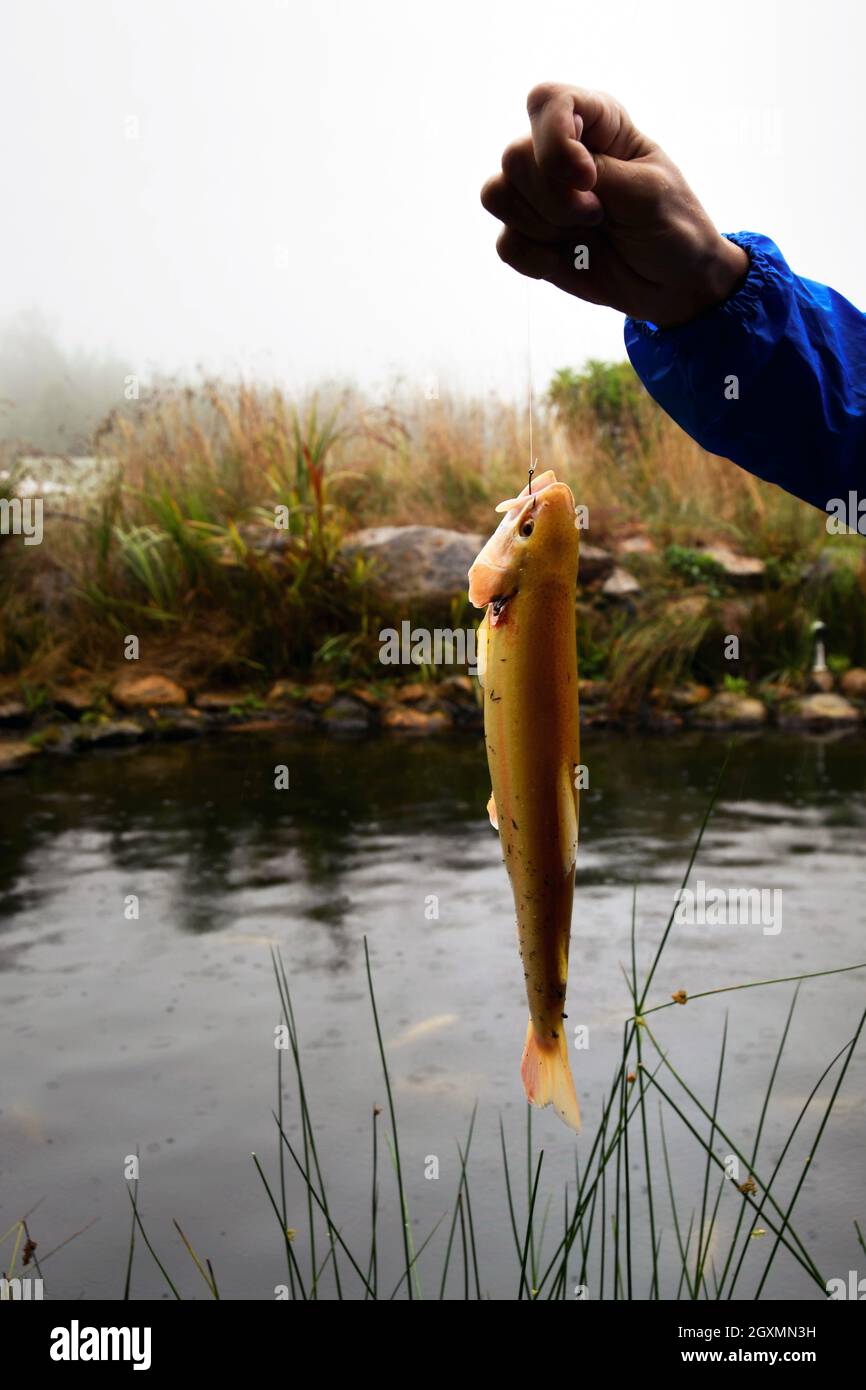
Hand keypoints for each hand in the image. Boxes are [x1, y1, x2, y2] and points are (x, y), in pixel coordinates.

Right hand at [481, 83, 748, 327]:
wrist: (674, 284)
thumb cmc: (672, 227)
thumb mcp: (648, 193)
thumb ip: (600, 173)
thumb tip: (553, 177)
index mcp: (597, 124)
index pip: (547, 101)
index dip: (556, 140)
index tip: (587, 179)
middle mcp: (561, 154)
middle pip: (514, 156)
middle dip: (553, 198)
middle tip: (598, 216)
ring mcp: (541, 197)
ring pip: (497, 195)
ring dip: (541, 225)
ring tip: (585, 235)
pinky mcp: (531, 238)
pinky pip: (505, 243)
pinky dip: (535, 258)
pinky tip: (569, 259)